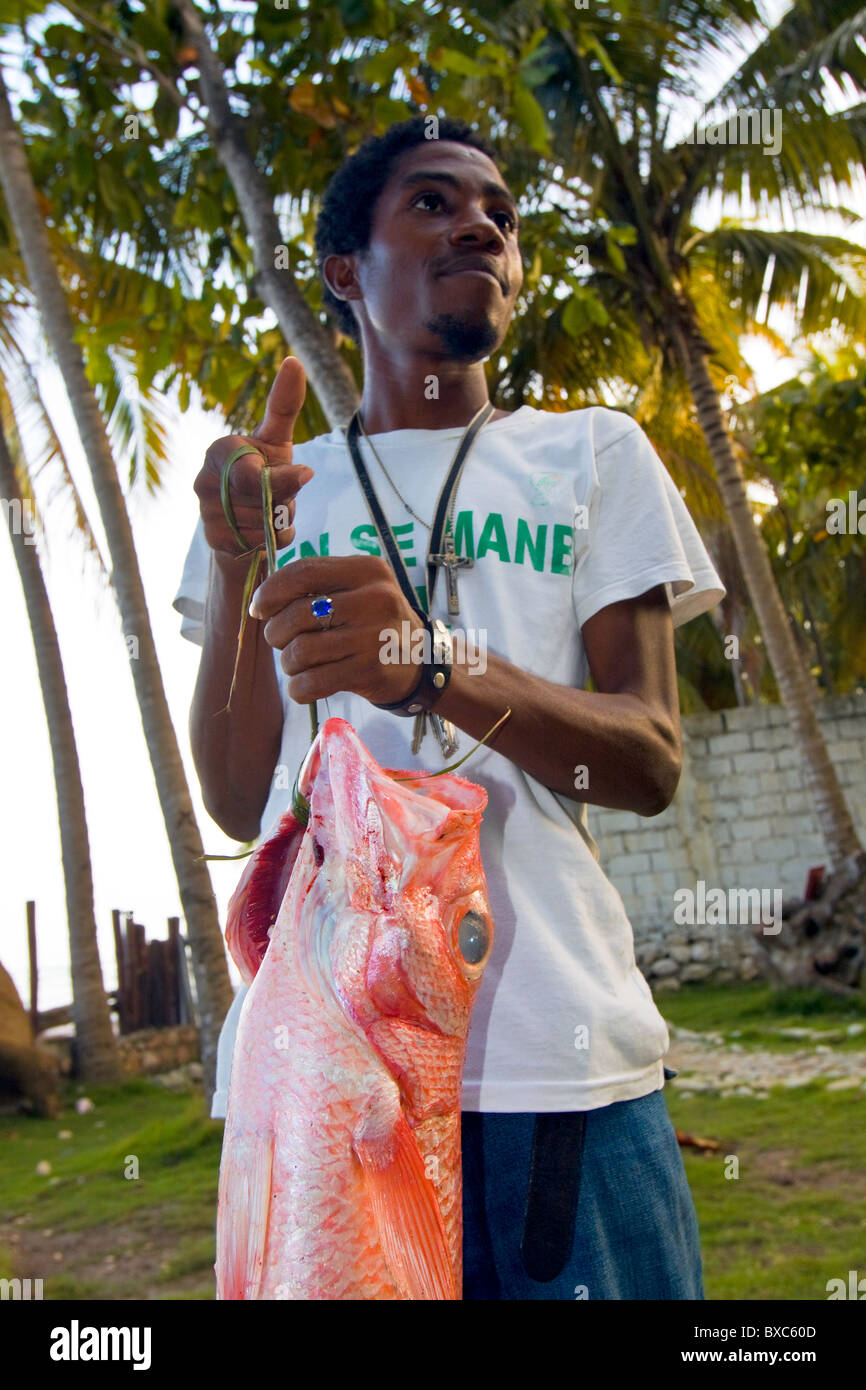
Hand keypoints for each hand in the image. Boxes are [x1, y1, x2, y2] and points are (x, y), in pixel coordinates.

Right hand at [193, 357, 313, 558]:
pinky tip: (264, 531)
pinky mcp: (214, 541)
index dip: (283, 477)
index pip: (251, 472)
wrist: (242, 521)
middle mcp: (203, 481)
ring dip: (281, 520)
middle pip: (264, 498)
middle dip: (286, 499)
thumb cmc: (263, 472)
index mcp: (220, 451)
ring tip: (270, 512)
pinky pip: (261, 543)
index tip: (306, 473)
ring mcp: (206, 513)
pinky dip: (274, 540)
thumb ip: (284, 405)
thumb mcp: (276, 440)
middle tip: (284, 495)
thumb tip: (294, 361)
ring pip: (265, 523)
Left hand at [249, 555, 425, 705]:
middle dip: (277, 633)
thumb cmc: (376, 623)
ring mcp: (373, 636)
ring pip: (300, 650)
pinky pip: (313, 682)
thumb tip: (262, 602)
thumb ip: (318, 587)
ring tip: (298, 664)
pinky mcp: (369, 671)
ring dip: (288, 663)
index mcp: (367, 571)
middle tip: (282, 642)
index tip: (259, 609)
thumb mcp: (360, 590)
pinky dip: (299, 687)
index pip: (303, 572)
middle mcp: (374, 599)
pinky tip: (303, 686)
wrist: (421, 663)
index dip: (271, 591)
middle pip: (296, 614)